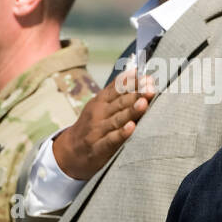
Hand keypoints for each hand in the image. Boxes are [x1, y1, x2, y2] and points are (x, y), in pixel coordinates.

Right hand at [52, 65, 155, 180]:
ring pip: (117, 119)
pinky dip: (121, 134)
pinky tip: (131, 127)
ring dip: (131, 111)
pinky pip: (111, 140)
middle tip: (151, 88)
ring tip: (144, 103)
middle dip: (136, 95)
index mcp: (101, 101)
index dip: (133, 83)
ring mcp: (98, 130)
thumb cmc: (92, 124)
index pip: (118, 88)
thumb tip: (135, 71)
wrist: (70, 151)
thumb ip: (116, 90)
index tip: (148, 78)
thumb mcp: (99, 104)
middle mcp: (99, 113)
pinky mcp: (98, 148)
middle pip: (120, 103)